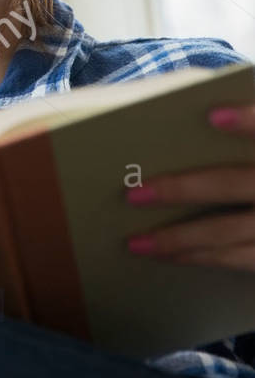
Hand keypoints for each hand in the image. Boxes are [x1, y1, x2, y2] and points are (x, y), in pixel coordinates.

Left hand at [125, 105, 254, 271]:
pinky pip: (245, 260)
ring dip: (184, 240)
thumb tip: (207, 117)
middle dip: (185, 190)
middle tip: (135, 195)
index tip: (214, 116)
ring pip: (234, 233)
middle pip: (236, 184)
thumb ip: (250, 121)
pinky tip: (177, 257)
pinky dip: (208, 258)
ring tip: (140, 243)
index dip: (250, 121)